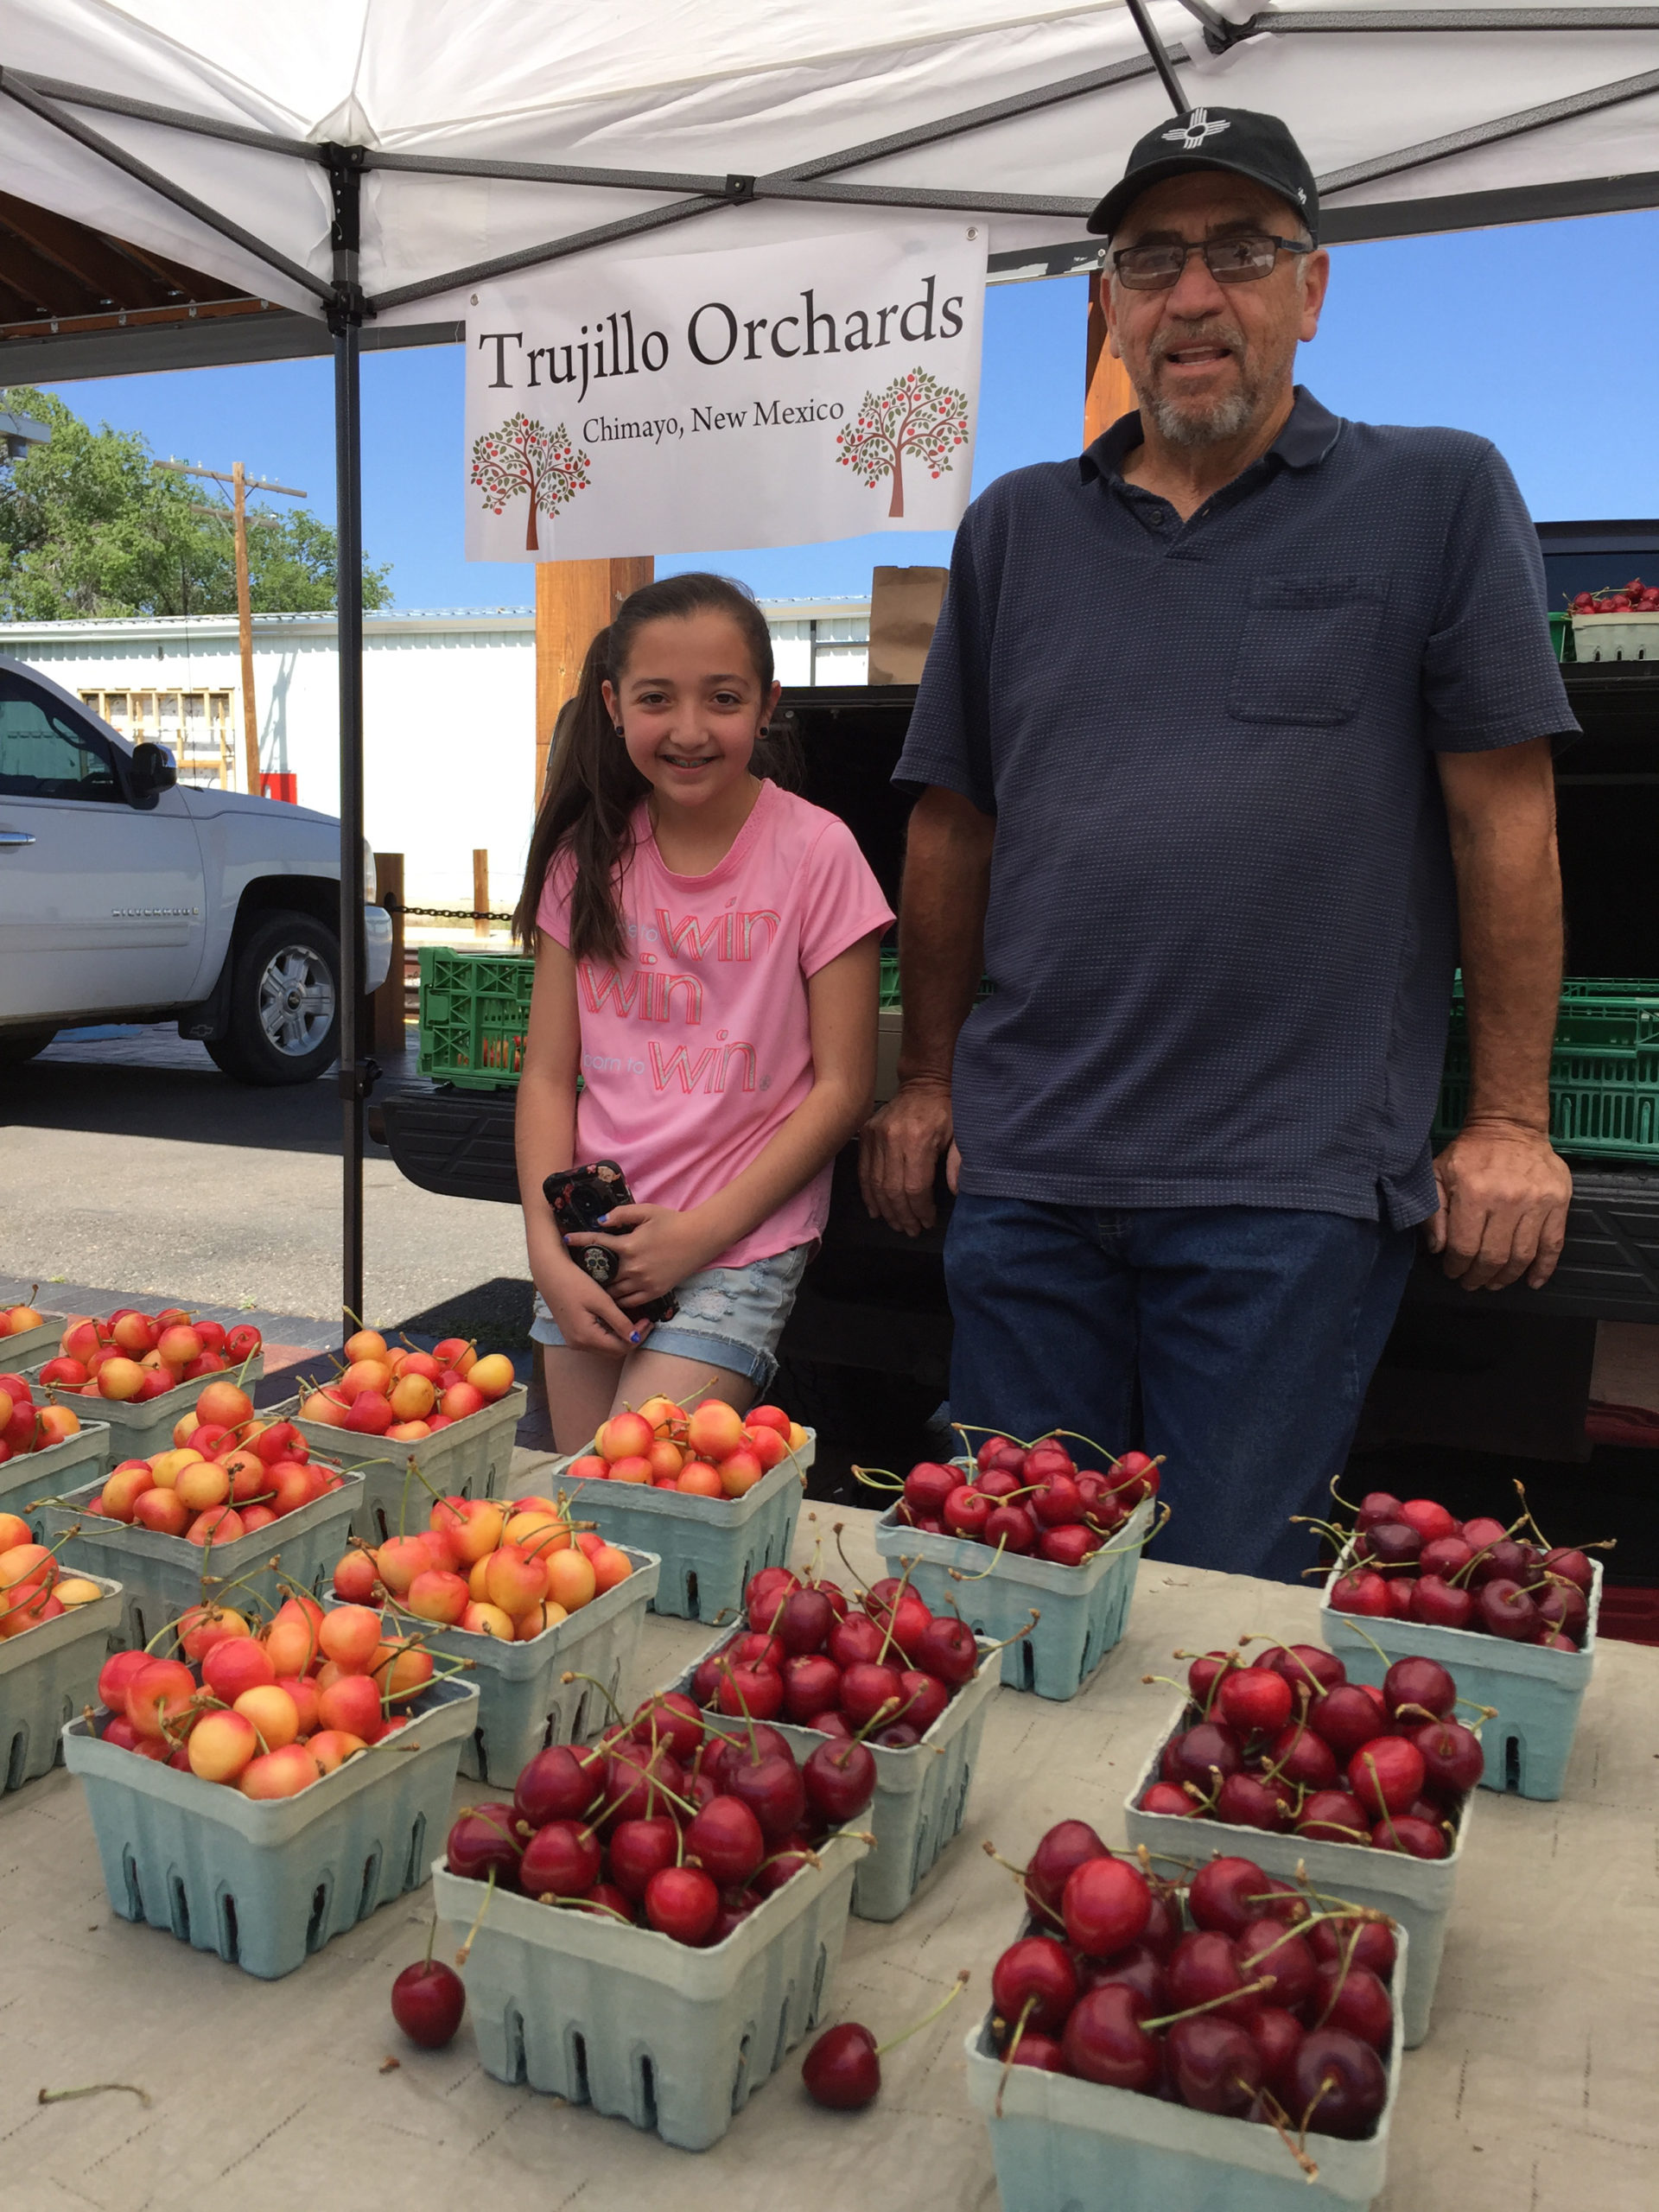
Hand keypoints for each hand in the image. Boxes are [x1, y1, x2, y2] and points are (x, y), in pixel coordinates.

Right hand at [535, 1253, 650, 1353]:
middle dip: (631, 1339)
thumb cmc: (575, 1282)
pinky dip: (609, 1334)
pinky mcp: (572, 1333)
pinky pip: (596, 1340)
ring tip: (634, 1320)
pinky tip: (617, 1320)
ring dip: (621, 1337)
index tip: (649, 1321)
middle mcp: (579, 1344)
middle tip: (644, 1321)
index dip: (638, 1336)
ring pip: (605, 1347)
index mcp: (586, 1337)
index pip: (621, 1347)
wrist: (550, 1272)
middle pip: (613, 1351)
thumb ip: (619, 1321)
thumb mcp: (601, 1301)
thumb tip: (636, 1337)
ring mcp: (574, 1340)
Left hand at [565, 1201, 712, 1306]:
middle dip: (587, 1271)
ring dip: (601, 1289)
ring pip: (614, 1291)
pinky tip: (610, 1299)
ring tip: (589, 1288)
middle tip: (575, 1270)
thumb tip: (599, 1221)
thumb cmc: (672, 1222)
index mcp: (629, 1245)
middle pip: (602, 1273)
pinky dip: (618, 1301)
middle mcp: (633, 1267)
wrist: (699, 1238)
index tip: (565, 1239)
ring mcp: (644, 1282)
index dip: (579, 1240)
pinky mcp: (655, 1292)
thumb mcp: (646, 1211)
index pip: (597, 1244)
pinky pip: (630, 1301)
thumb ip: (620, 1214)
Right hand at [858, 1078, 953, 1234]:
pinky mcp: (866, 1134)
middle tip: (911, 1230)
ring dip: (885, 1209)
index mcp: (919, 1139)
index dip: (921, 1210)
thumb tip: (955, 1192)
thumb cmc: (947, 1109)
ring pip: (875, 1184)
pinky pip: (863, 1171)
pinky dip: (868, 1193)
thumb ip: (959, 1164)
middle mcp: (893, 1138)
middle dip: (903, 1215)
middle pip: (893, 1190)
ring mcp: (876, 1135)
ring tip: (896, 1224)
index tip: (928, 1221)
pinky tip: (876, 1209)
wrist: (925, 1082)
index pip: (915, 1187)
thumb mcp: (962, 1134)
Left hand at [1424, 1119, 1571, 1289]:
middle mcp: (1508, 1200)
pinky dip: (1545, 1268)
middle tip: (1472, 1283)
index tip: (1453, 1272)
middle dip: (1480, 1277)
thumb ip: (1433, 1211)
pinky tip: (1533, 1282)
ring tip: (1495, 1283)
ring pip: (1522, 1256)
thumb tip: (1439, 1249)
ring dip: (1507, 1277)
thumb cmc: (1470, 1153)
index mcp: (1475, 1193)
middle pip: (1494, 1257)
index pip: (1465, 1247)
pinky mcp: (1559, 1203)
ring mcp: (1537, 1203)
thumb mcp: (1438, 1173)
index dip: (1457, 1266)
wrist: (1511, 1126)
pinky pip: (1553, 1244)